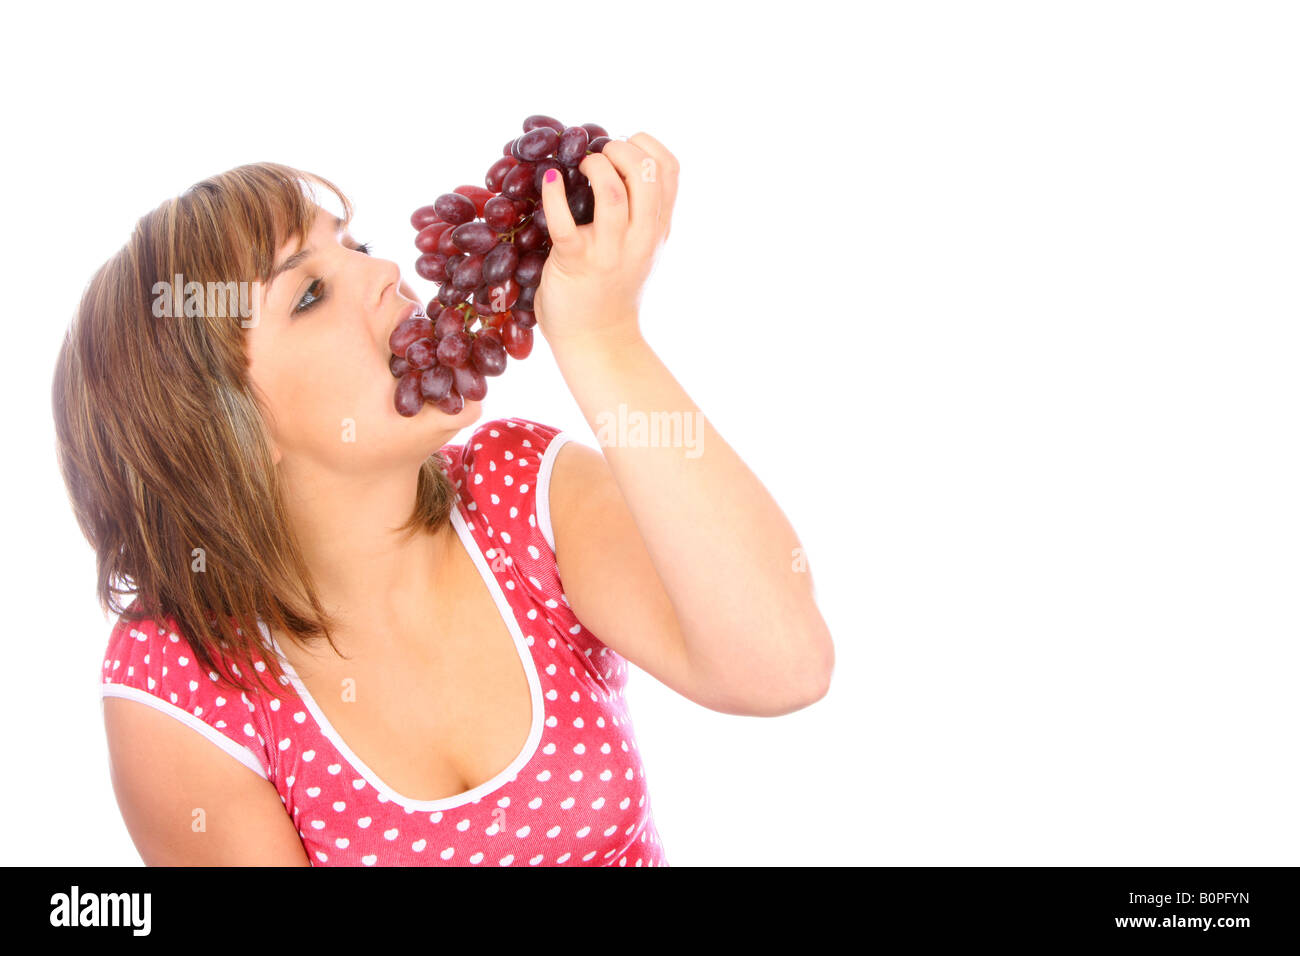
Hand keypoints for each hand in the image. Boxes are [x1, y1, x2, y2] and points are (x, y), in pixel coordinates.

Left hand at [533, 132, 678, 348]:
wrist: (597, 341)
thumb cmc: (612, 291)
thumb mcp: (643, 250)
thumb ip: (644, 216)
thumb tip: (624, 167)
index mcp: (658, 229)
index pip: (670, 170)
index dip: (647, 145)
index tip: (624, 145)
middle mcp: (640, 238)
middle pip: (647, 174)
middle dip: (621, 149)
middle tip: (598, 155)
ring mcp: (609, 251)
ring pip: (614, 193)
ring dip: (595, 167)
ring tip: (580, 167)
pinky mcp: (576, 262)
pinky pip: (565, 223)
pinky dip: (554, 194)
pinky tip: (550, 181)